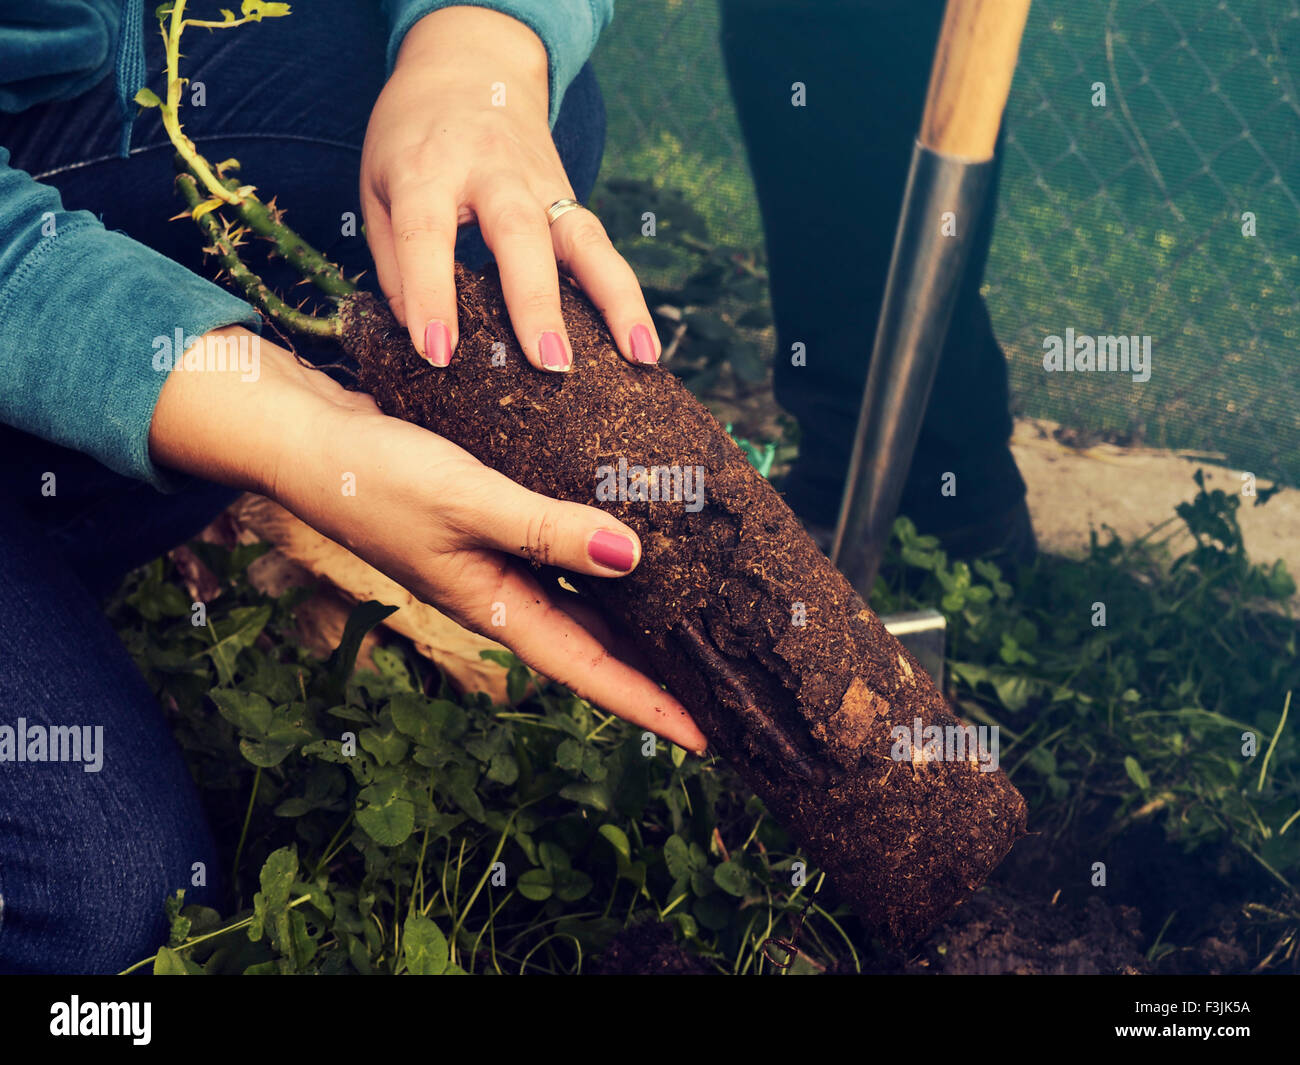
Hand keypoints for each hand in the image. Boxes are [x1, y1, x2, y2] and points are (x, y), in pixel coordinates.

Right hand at [149, 328, 706, 752]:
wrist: (311, 441)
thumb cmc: (377, 478)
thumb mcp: (468, 503)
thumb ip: (547, 529)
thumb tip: (632, 555)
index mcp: (498, 607)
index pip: (591, 670)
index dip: (650, 704)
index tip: (708, 738)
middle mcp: (505, 594)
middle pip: (596, 645)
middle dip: (656, 669)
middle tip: (720, 686)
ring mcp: (499, 563)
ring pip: (586, 599)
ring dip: (636, 616)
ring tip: (697, 623)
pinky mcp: (493, 525)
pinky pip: (564, 551)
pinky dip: (602, 554)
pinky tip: (632, 538)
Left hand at [359, 6, 661, 370]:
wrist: (469, 65)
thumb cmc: (412, 138)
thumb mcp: (377, 187)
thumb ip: (393, 261)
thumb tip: (420, 335)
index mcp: (427, 166)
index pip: (427, 233)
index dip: (431, 294)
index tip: (438, 353)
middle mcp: (492, 171)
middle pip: (519, 233)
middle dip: (536, 301)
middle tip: (549, 362)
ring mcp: (541, 184)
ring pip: (584, 240)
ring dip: (616, 302)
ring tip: (639, 358)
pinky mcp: (570, 199)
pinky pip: (602, 250)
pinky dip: (626, 298)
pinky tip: (643, 346)